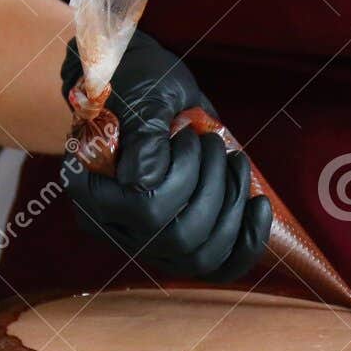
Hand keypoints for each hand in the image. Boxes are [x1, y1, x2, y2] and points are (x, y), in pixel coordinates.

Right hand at [61, 33, 271, 279]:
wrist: (138, 86)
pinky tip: (259, 205)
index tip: (186, 135)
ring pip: (201, 257)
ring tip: (234, 162)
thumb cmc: (140, 83)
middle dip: (215, 189)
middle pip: (179, 239)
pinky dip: (247, 241)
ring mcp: (144, 243)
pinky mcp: (175, 246)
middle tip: (216, 146)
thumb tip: (153, 178)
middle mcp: (111, 226)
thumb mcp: (144, 95)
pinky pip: (217, 267)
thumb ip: (146, 133)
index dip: (183, 174)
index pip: (146, 207)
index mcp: (90, 188)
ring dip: (232, 206)